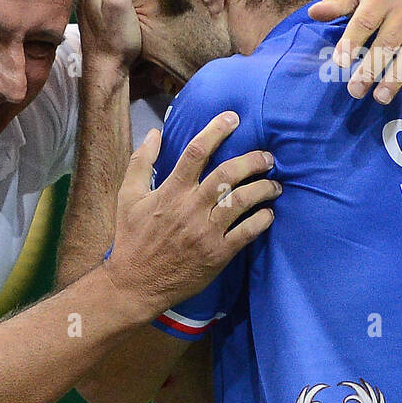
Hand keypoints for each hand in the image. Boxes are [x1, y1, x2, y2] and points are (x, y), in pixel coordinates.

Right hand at [105, 113, 276, 313]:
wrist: (135, 284)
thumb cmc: (131, 238)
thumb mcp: (127, 197)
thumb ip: (141, 163)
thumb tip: (155, 133)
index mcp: (170, 191)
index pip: (196, 151)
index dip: (217, 130)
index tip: (233, 118)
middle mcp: (190, 208)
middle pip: (228, 174)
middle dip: (253, 160)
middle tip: (267, 157)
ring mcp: (206, 232)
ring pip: (243, 201)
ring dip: (264, 188)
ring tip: (274, 185)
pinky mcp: (218, 254)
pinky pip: (248, 232)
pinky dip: (263, 219)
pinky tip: (268, 214)